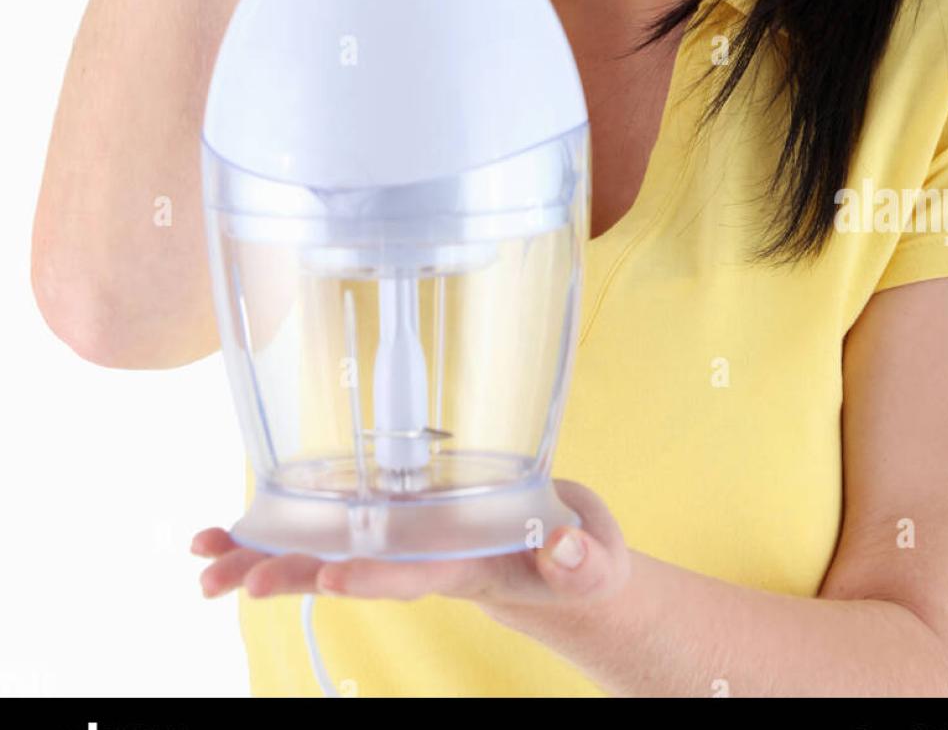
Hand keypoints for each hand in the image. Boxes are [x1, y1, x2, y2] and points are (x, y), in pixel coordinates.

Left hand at [191, 478, 629, 617]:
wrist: (559, 561)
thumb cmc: (575, 559)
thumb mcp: (591, 560)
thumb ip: (580, 557)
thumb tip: (561, 547)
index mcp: (466, 565)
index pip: (414, 572)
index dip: (375, 573)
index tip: (333, 575)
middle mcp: (420, 557)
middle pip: (348, 568)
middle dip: (290, 571)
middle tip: (229, 579)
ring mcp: (402, 540)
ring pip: (325, 549)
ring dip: (264, 553)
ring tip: (203, 558)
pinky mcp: (395, 520)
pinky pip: (329, 525)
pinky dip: (278, 526)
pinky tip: (229, 528)